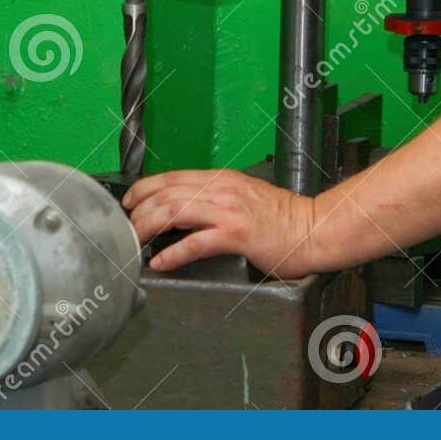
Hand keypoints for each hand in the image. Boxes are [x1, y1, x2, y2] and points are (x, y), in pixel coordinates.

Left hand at [122, 168, 320, 276]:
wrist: (313, 229)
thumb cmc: (282, 218)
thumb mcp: (243, 196)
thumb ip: (215, 198)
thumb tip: (185, 209)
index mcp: (220, 179)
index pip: (171, 177)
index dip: (144, 188)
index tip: (129, 201)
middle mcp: (221, 190)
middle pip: (166, 193)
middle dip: (139, 210)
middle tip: (127, 227)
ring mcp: (229, 210)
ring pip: (174, 211)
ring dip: (148, 226)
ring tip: (135, 241)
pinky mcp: (238, 234)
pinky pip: (196, 242)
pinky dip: (173, 253)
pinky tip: (162, 262)